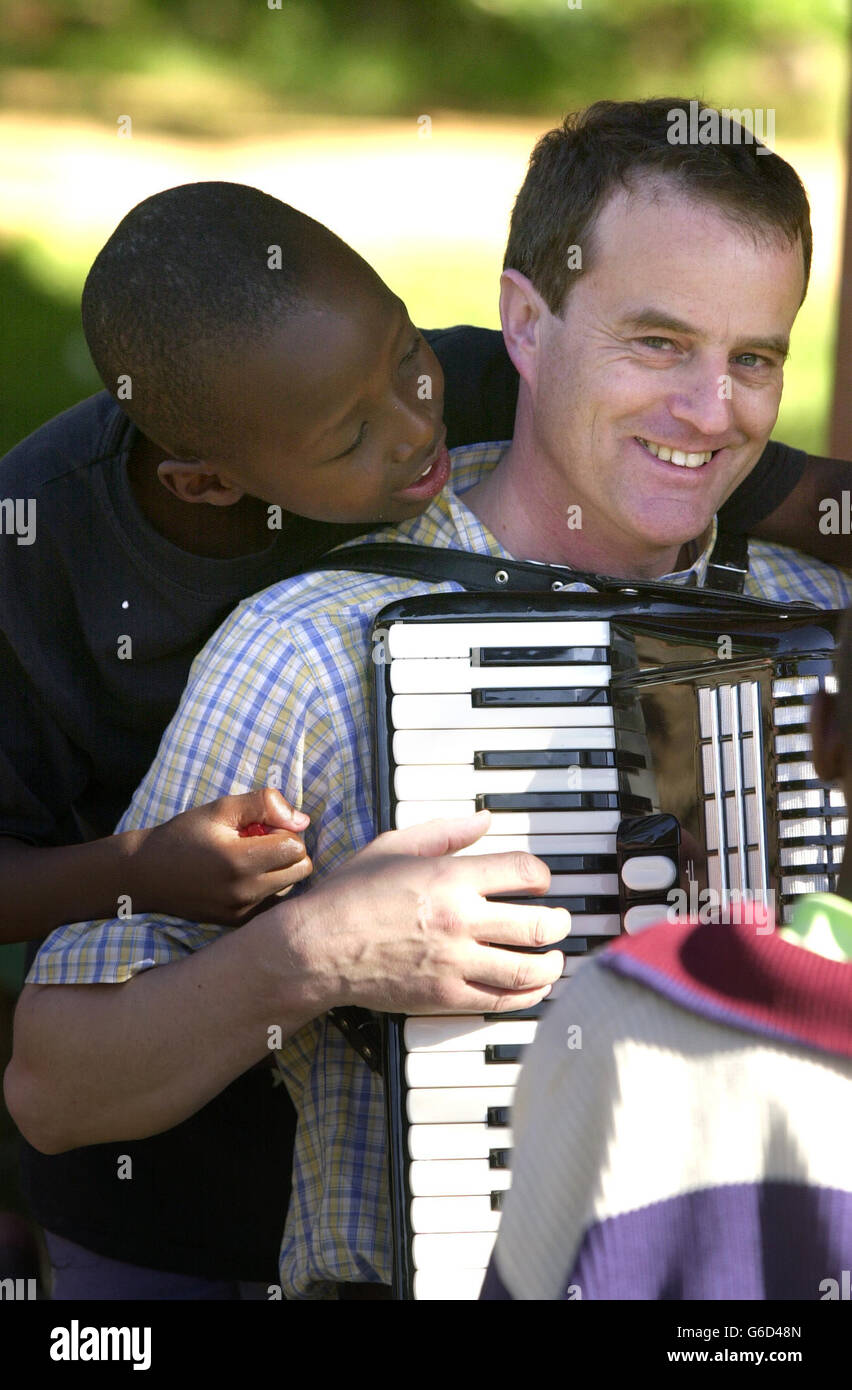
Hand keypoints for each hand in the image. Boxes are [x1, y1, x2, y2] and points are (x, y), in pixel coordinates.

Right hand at [129, 789, 311, 924]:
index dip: (285, 830)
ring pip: (291, 889)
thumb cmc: (185, 835)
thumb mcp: (222, 808)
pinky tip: (248, 879)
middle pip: (301, 870)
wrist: (146, 874)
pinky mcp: (238, 923)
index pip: (295, 847)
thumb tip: (302, 820)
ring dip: (281, 871)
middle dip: (289, 851)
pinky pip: (273, 905)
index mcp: (240, 860)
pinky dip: (270, 890)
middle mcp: (245, 892)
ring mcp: (242, 912)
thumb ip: (264, 804)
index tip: (263, 826)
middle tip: (262, 842)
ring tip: (252, 861)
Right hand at [281, 811, 566, 1015]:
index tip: (540, 883)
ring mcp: (455, 962)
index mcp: (450, 877)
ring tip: (554, 957)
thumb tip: (484, 820)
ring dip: (553, 962)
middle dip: (560, 922)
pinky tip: (533, 986)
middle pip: (539, 923)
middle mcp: (459, 919)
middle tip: (560, 921)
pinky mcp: (446, 997)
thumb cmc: (349, 895)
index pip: (525, 873)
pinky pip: (503, 1000)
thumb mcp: (394, 846)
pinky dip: (528, 995)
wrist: (317, 947)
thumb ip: (445, 832)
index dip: (542, 876)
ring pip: (529, 968)